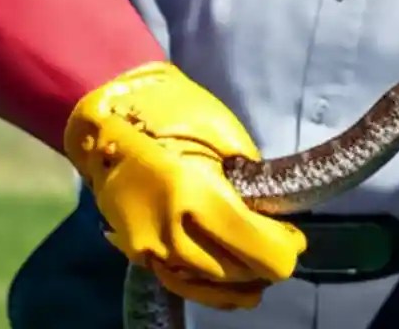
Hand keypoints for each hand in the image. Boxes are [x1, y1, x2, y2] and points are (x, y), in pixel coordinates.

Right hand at [63, 62, 306, 309]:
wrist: (102, 117)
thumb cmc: (167, 110)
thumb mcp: (221, 133)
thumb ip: (250, 177)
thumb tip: (272, 212)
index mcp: (191, 193)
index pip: (254, 246)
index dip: (283, 247)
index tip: (296, 237)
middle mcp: (166, 232)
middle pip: (234, 271)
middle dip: (266, 261)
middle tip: (284, 244)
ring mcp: (146, 248)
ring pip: (207, 285)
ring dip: (241, 281)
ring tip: (262, 272)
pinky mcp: (136, 253)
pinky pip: (180, 283)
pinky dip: (210, 288)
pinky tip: (233, 284)